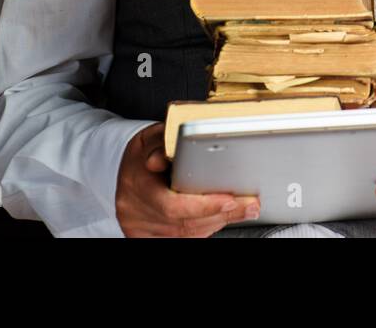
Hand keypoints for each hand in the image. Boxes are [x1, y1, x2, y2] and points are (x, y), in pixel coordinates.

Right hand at [115, 122, 259, 236]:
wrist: (125, 171)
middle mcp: (134, 210)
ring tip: (241, 208)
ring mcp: (139, 227)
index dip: (205, 206)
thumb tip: (172, 153)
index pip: (172, 205)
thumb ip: (163, 142)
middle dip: (221, 214)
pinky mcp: (145, 236)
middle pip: (183, 222)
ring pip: (185, 233)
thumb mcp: (150, 138)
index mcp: (136, 183)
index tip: (230, 199)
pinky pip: (180, 238)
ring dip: (216, 221)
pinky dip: (203, 228)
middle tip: (249, 205)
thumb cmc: (143, 152)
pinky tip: (218, 216)